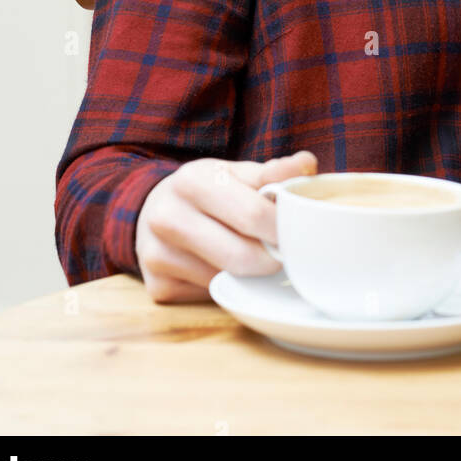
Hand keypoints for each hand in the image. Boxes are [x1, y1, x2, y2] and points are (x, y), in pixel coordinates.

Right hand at [135, 150, 318, 303]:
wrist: (153, 209)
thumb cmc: (206, 190)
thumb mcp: (234, 172)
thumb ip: (272, 172)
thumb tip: (307, 164)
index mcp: (192, 181)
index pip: (254, 215)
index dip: (284, 228)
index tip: (300, 233)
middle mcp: (168, 218)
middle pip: (242, 257)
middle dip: (272, 259)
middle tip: (285, 254)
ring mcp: (158, 255)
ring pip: (227, 280)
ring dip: (250, 276)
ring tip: (255, 256)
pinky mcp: (157, 286)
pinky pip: (209, 296)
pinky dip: (226, 287)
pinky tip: (223, 268)